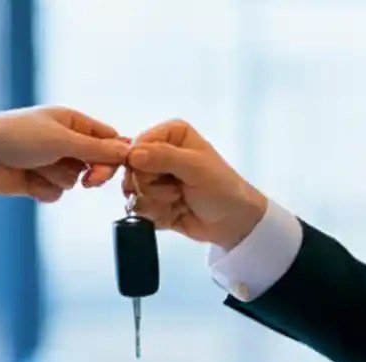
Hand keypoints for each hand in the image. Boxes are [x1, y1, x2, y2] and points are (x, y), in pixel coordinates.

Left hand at [0, 106, 128, 201]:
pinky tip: (28, 182)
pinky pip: (55, 192)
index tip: (111, 170)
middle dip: (90, 173)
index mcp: (71, 120)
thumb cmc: (17, 137)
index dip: (113, 156)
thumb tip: (127, 151)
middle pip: (95, 163)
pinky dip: (44, 190)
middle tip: (87, 181)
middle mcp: (63, 140)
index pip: (107, 139)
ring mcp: (49, 161)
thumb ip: (96, 149)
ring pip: (73, 180)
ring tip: (36, 168)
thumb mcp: (62, 140)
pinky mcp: (36, 181)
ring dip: (58, 178)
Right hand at [122, 120, 267, 249]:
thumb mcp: (195, 168)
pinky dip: (156, 214)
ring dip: (156, 201)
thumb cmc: (222, 188)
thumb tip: (133, 154)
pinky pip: (138, 209)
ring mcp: (156, 178)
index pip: (136, 145)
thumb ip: (164, 157)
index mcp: (172, 135)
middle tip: (176, 190)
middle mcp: (160, 153)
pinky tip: (174, 212)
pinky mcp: (153, 201)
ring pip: (133, 192)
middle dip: (151, 186)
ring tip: (179, 200)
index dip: (140, 163)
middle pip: (131, 171)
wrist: (234, 222)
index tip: (160, 175)